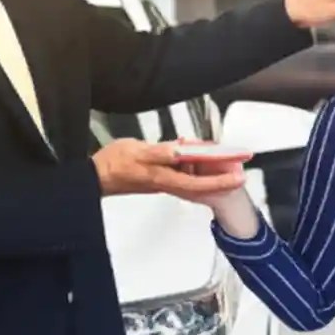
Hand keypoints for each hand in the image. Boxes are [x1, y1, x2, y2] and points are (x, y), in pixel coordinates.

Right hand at [92, 138, 243, 196]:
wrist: (95, 176)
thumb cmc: (114, 165)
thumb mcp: (138, 151)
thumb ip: (161, 152)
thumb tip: (181, 152)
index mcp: (164, 178)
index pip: (198, 183)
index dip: (220, 180)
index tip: (238, 174)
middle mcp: (167, 183)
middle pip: (200, 183)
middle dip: (221, 177)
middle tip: (239, 168)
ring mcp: (163, 182)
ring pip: (193, 179)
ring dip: (210, 172)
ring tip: (225, 161)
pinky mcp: (158, 178)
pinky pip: (183, 174)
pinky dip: (194, 167)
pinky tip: (196, 156)